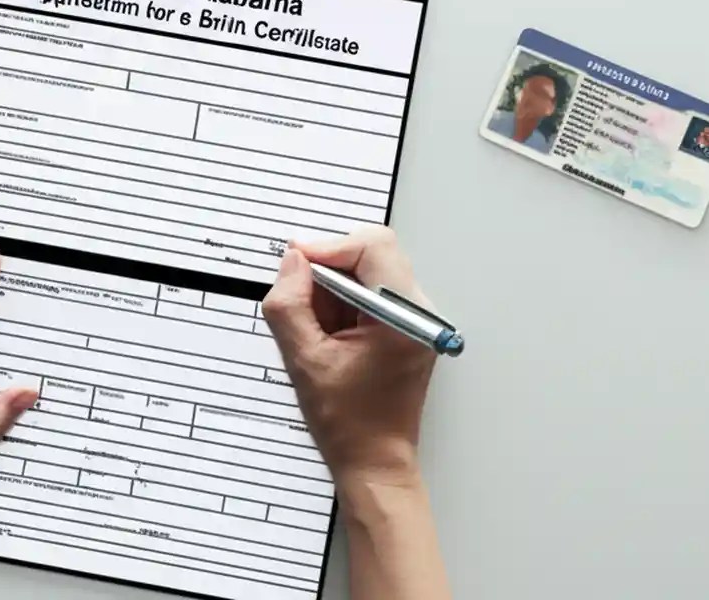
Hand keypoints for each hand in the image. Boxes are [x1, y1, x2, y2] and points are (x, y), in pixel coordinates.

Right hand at [261, 228, 435, 490]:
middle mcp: (419, 313)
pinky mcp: (405, 327)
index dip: (328, 248)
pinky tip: (331, 338)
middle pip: (372, 254)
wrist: (375, 462)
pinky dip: (343, 304)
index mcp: (404, 318)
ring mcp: (415, 320)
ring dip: (334, 291)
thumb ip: (289, 305)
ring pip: (368, 272)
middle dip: (328, 271)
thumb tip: (292, 262)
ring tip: (320, 332)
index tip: (297, 265)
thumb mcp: (303, 361)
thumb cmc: (348, 424)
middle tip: (304, 304)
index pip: (371, 247)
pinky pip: (371, 294)